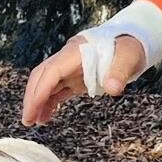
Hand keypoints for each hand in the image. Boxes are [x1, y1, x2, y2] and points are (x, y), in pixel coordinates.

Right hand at [22, 34, 145, 125]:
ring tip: (34, 122)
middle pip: (42, 76)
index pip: (51, 72)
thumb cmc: (130, 47)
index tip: (32, 110)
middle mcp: (68, 58)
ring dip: (38, 101)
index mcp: (77, 53)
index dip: (40, 91)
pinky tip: (46, 116)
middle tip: (27, 121)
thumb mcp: (129, 58)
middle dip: (32, 98)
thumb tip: (113, 89)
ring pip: (46, 83)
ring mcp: (71, 67)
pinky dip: (50, 102)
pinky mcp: (76, 76)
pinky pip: (57, 88)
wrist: (134, 40)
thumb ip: (120, 73)